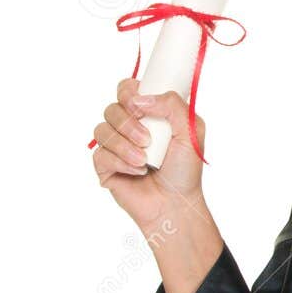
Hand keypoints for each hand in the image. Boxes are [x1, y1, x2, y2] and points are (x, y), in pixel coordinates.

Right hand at [90, 76, 211, 232]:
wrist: (176, 203)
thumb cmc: (185, 170)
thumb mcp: (191, 131)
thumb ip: (172, 105)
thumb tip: (140, 98)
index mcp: (148, 114)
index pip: (127, 89)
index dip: (128, 93)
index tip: (139, 106)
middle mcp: (129, 127)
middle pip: (112, 108)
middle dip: (129, 124)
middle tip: (148, 140)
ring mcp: (115, 146)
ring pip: (102, 130)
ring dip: (126, 146)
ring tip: (145, 161)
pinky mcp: (105, 166)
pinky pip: (100, 154)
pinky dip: (121, 163)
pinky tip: (137, 172)